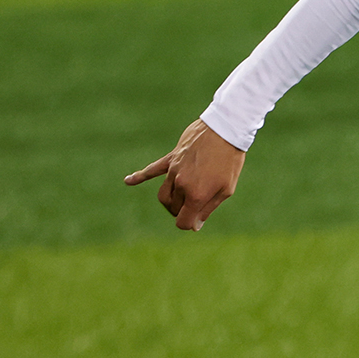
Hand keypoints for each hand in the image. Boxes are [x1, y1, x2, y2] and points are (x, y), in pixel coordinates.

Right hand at [124, 119, 245, 230]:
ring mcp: (174, 170)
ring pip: (164, 195)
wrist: (225, 131)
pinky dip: (139, 176)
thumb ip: (208, 209)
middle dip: (182, 212)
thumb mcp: (225, 190)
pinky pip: (152, 170)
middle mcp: (181, 184)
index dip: (188, 225)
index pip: (183, 221)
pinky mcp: (171, 158)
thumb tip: (194, 226)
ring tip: (179, 202)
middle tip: (194, 208)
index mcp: (196, 195)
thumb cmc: (229, 162)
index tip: (195, 223)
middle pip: (173, 208)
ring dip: (170, 202)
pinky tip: (128, 181)